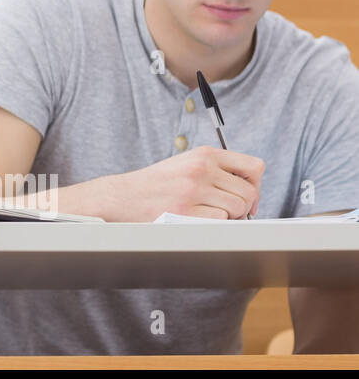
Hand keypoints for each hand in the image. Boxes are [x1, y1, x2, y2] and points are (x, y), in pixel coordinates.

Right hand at [94, 146, 263, 220]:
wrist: (123, 196)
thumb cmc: (157, 184)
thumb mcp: (186, 164)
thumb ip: (217, 170)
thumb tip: (251, 192)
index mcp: (204, 154)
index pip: (254, 166)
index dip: (256, 184)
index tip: (247, 196)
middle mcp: (201, 168)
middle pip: (249, 192)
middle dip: (245, 207)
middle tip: (231, 212)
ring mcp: (193, 190)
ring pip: (237, 208)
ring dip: (229, 216)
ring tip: (209, 215)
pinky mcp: (186, 211)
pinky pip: (220, 221)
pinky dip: (213, 224)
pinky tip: (197, 219)